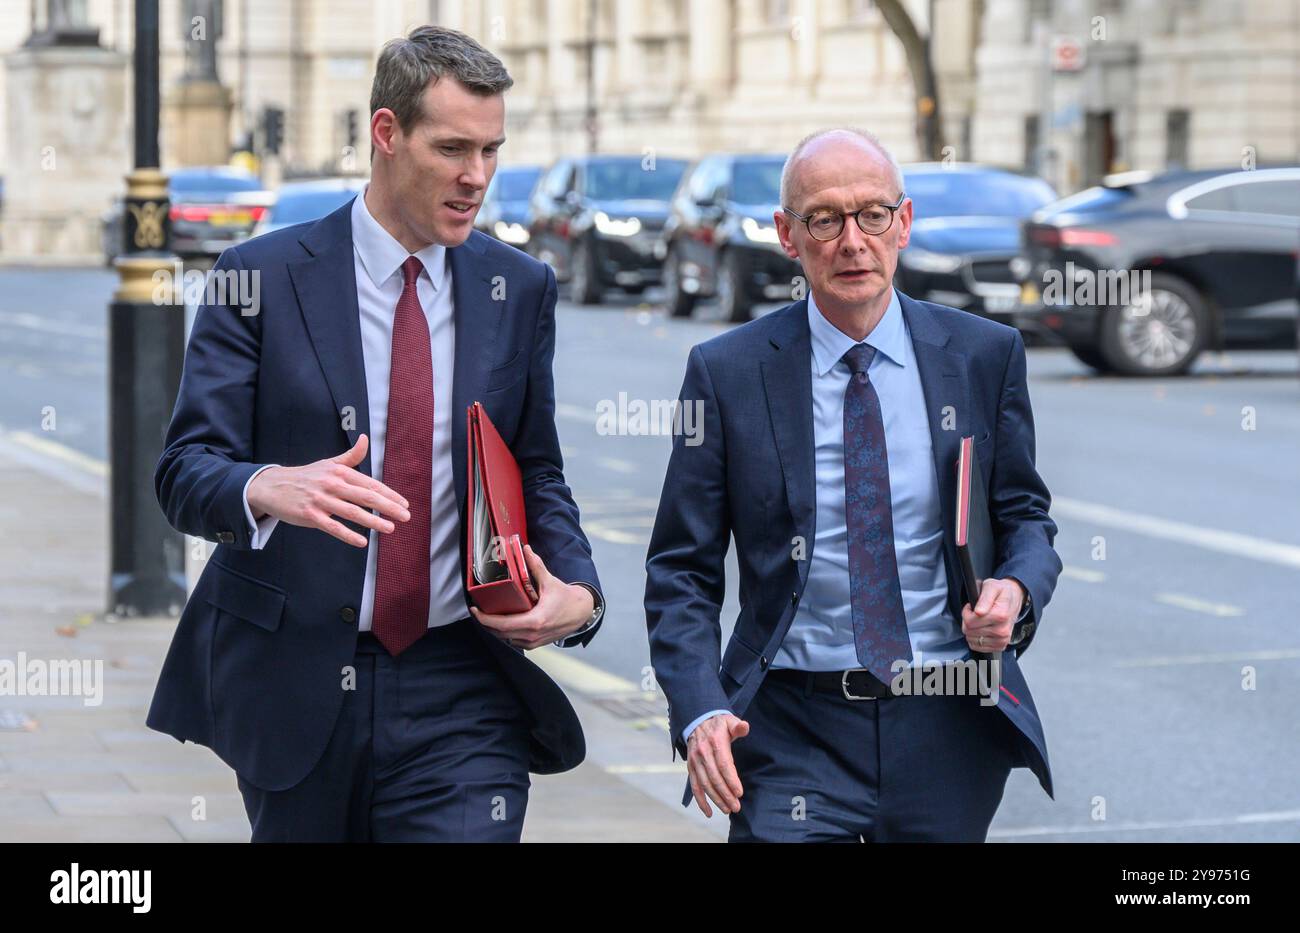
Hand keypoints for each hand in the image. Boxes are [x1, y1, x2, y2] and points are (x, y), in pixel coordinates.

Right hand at [245, 434, 409, 547]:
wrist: (273, 486)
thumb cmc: (307, 476)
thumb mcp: (328, 463)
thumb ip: (351, 456)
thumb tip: (365, 439)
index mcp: (339, 472)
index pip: (370, 484)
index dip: (389, 494)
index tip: (404, 504)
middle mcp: (332, 484)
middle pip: (365, 496)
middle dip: (388, 507)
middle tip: (406, 516)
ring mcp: (321, 500)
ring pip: (352, 512)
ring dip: (373, 521)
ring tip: (390, 528)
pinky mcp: (310, 515)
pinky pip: (332, 527)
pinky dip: (348, 535)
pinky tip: (362, 542)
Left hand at [470, 545, 594, 649]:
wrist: (582, 613)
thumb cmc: (566, 599)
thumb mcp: (550, 582)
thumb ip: (536, 566)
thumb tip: (525, 549)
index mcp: (535, 621)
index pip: (502, 624)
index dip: (485, 619)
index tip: (475, 610)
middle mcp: (533, 635)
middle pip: (500, 633)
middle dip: (486, 623)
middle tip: (477, 611)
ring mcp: (534, 642)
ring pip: (506, 639)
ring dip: (495, 629)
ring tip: (487, 615)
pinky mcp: (535, 644)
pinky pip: (514, 640)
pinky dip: (505, 632)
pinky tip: (502, 621)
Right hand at [686, 713, 749, 816]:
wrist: (697, 720)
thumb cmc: (718, 724)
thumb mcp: (729, 721)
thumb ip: (738, 726)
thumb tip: (745, 727)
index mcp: (715, 742)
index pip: (723, 764)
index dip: (731, 780)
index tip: (739, 793)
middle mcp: (703, 753)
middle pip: (714, 778)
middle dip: (726, 795)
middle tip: (736, 807)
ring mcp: (695, 761)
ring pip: (705, 784)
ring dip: (715, 799)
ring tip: (727, 810)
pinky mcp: (691, 767)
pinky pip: (695, 786)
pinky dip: (700, 801)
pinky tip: (709, 812)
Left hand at [961, 577, 1024, 653]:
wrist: (1013, 600)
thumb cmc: (1001, 593)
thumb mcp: (991, 586)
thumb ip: (985, 598)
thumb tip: (979, 612)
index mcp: (1001, 615)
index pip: (970, 622)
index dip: (967, 612)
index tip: (972, 607)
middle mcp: (1003, 630)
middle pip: (969, 631)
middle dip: (967, 621)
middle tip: (975, 613)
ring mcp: (1002, 640)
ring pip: (971, 640)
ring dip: (971, 630)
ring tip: (980, 620)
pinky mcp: (1000, 646)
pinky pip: (977, 647)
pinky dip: (975, 638)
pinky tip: (982, 629)